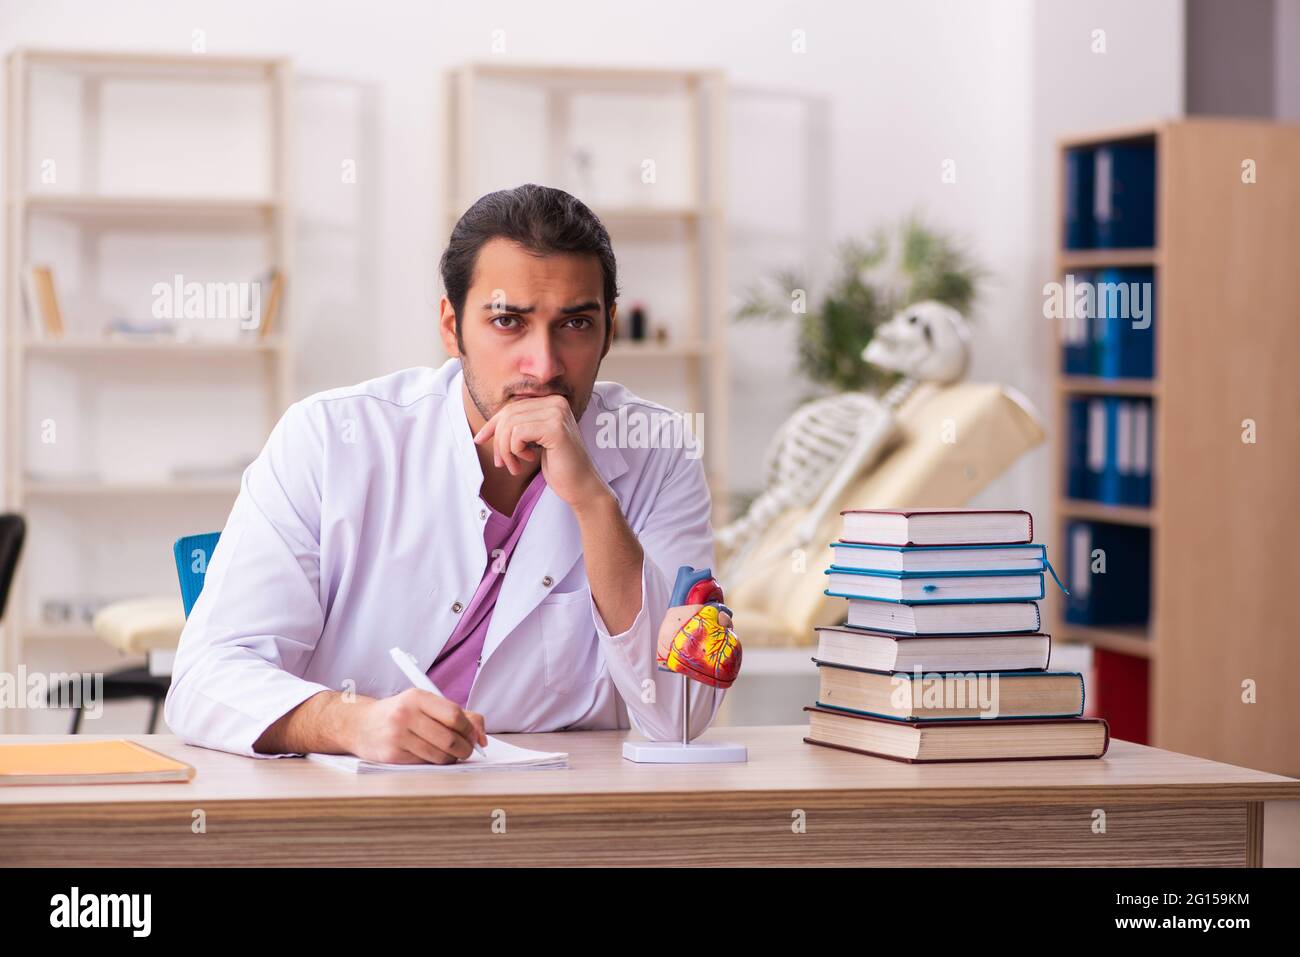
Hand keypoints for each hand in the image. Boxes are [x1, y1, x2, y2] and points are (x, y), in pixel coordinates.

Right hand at [345, 688, 486, 763]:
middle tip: (467, 749)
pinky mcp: (392, 755)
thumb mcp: (424, 704)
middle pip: (450, 739)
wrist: (360, 724)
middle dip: (465, 748)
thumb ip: (457, 715)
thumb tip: (482, 737)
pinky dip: (435, 762)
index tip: (475, 736)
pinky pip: (425, 763)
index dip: (470, 729)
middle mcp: (405, 715)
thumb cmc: (400, 714)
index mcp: (417, 697)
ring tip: (450, 753)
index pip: (454, 715)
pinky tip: (431, 755)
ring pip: (440, 755)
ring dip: (452, 758)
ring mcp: (397, 736)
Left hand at [473, 394, 607, 508]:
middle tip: (503, 463)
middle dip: (498, 441)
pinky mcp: (555, 428)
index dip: (492, 424)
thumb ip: (518, 428)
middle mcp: (557, 402)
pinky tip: (529, 459)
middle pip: (508, 415)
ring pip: (510, 425)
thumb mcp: (534, 442)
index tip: (480, 440)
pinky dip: (515, 451)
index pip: (512, 408)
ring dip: (506, 450)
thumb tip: (486, 429)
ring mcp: (557, 413)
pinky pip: (517, 434)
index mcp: (553, 402)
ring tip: (515, 465)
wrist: (582, 486)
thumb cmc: (559, 466)